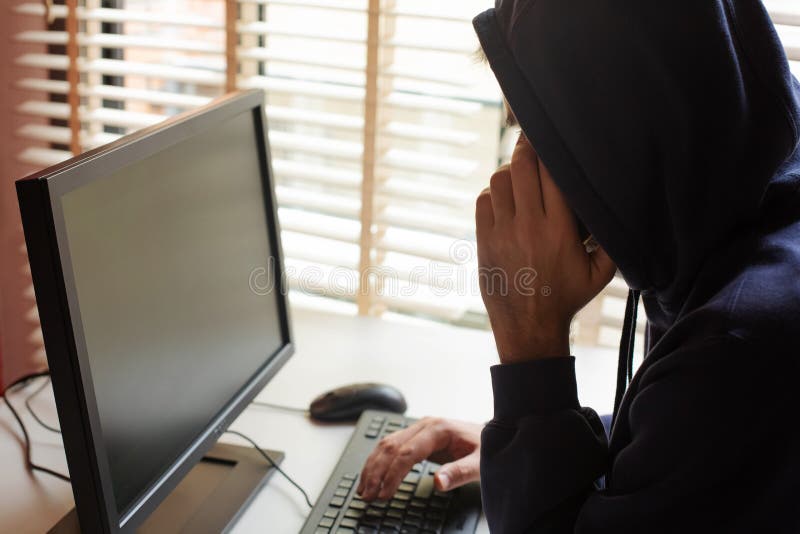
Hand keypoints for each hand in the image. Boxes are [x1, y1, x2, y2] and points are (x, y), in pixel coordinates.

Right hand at [357, 417, 481, 500]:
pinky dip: (378, 461)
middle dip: (376, 472)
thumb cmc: (486, 448)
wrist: (490, 434)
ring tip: (364, 489)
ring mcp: (418, 429)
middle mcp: (424, 425)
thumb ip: (460, 472)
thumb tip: (437, 483)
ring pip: (386, 444)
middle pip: (391, 447)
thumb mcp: (480, 462)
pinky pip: (391, 446)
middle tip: (368, 496)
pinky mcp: (416, 436)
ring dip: (373, 467)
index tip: (384, 494)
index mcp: (438, 429)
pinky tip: (372, 476)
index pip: (407, 452)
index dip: (393, 474)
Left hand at [476, 134, 615, 363]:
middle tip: (531, 141)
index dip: (550, 151)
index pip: (552, 174)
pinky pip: (483, 201)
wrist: (529, 328)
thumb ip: (612, 239)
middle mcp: (529, 226)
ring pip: (499, 180)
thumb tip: (622, 208)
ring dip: (509, 173)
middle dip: (526, 149)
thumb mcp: (600, 272)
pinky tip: (504, 200)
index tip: (551, 137)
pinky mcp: (483, 241)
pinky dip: (493, 194)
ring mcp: (502, 233)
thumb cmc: (567, 297)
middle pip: (522, 167)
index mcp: (559, 230)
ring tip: (519, 176)